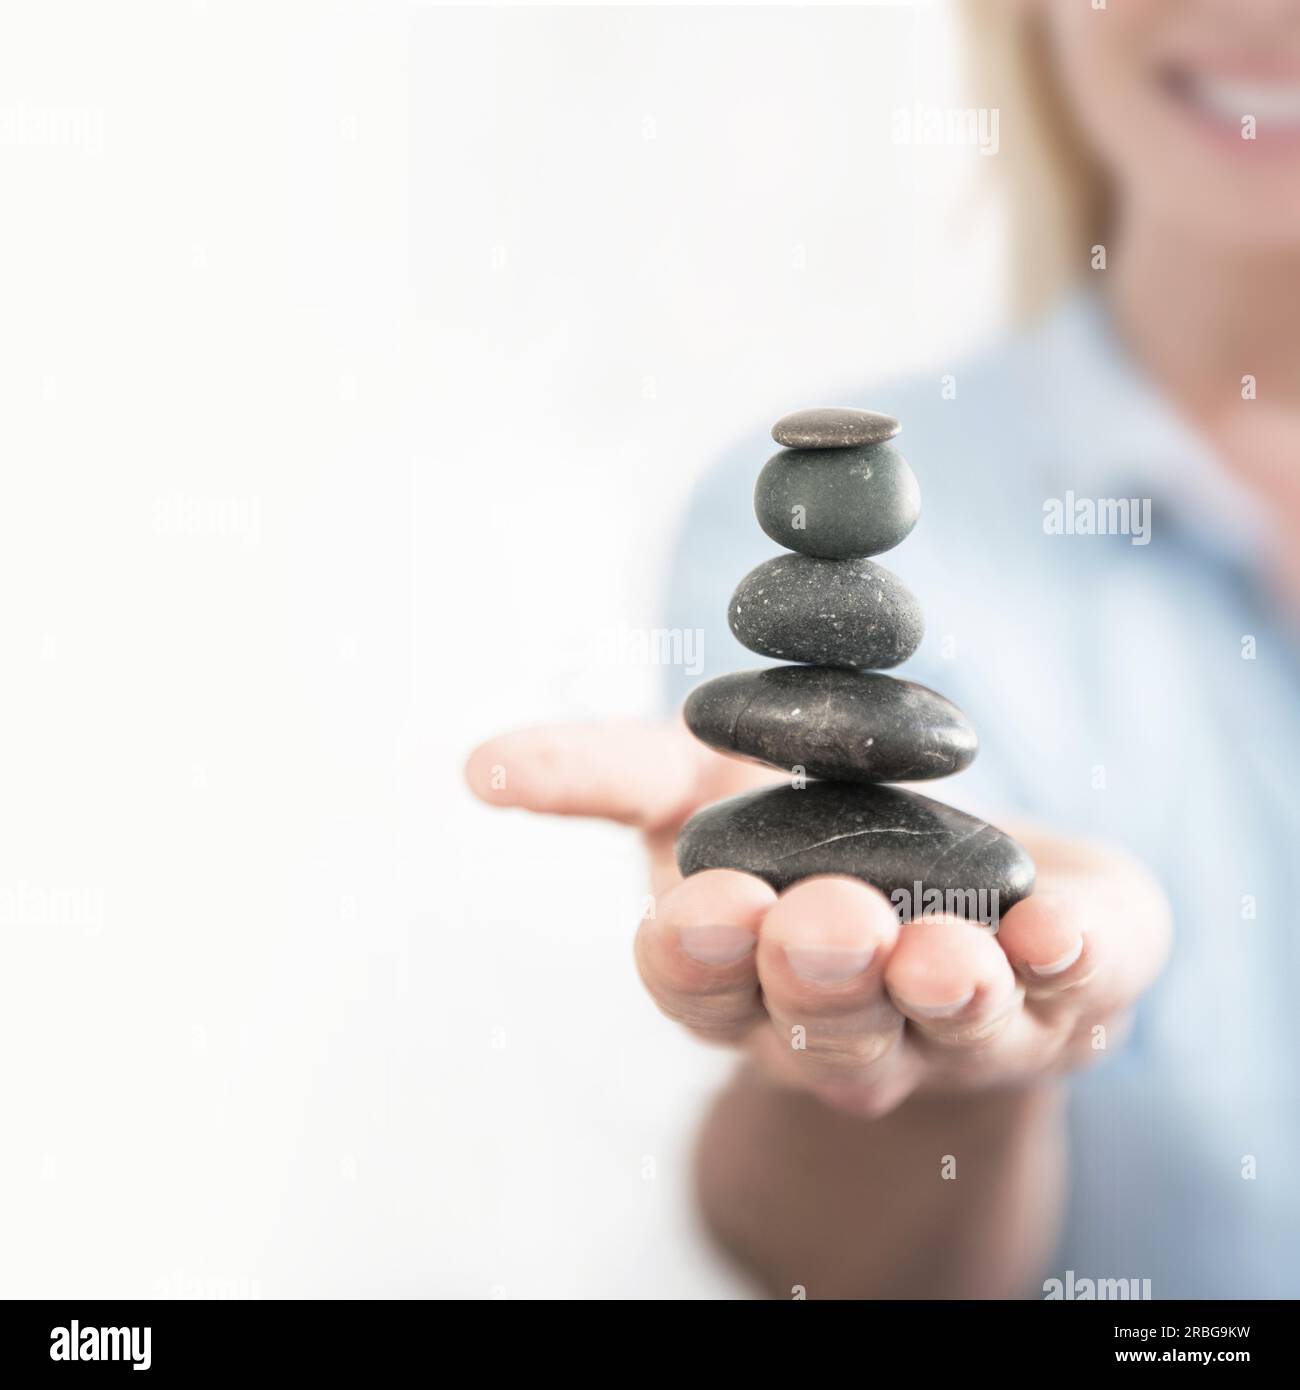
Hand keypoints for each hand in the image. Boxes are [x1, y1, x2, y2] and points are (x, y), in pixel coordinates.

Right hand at [465, 721, 1170, 1117]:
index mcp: (740, 976)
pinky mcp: (1060, 995)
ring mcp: (955, 1027)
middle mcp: (840, 1023)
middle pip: (818, 1024)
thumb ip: (599, 774)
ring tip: (943, 952)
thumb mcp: (692, 786)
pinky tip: (1060, 930)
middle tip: (830, 919)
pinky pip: (1069, 995)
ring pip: (942, 1030)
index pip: (696, 989)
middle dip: (819, 974)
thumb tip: (477, 765)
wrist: (948, 888)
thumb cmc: (803, 833)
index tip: (709, 903)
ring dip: (940, 992)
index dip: (698, 957)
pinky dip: (1067, 965)